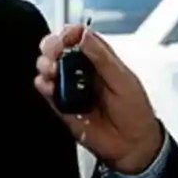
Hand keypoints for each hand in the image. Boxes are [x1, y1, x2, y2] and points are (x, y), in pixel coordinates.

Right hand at [35, 24, 163, 173]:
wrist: (132, 144)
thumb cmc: (135, 111)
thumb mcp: (123, 80)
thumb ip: (102, 58)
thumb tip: (85, 35)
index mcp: (100, 59)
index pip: (80, 37)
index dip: (71, 32)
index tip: (67, 35)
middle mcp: (83, 71)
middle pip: (59, 49)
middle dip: (51, 45)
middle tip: (54, 50)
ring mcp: (72, 88)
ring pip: (49, 68)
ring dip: (45, 64)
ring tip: (51, 69)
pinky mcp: (63, 106)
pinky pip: (48, 92)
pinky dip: (43, 86)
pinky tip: (47, 84)